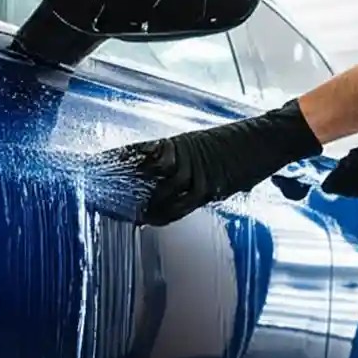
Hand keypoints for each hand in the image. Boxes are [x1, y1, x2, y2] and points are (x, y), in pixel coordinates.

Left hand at [90, 100, 322, 225]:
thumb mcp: (203, 149)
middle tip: (92, 191)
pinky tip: (147, 219)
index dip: (113, 158)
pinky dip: (162, 212)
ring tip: (115, 212)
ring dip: (136, 202)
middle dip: (116, 181)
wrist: (268, 138)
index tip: (89, 163)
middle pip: (139, 169)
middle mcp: (181, 155)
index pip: (136, 150)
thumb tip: (158, 174)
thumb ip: (180, 161)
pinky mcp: (210, 186)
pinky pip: (181, 203)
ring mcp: (195, 170)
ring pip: (156, 189)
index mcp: (176, 144)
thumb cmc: (239, 144)